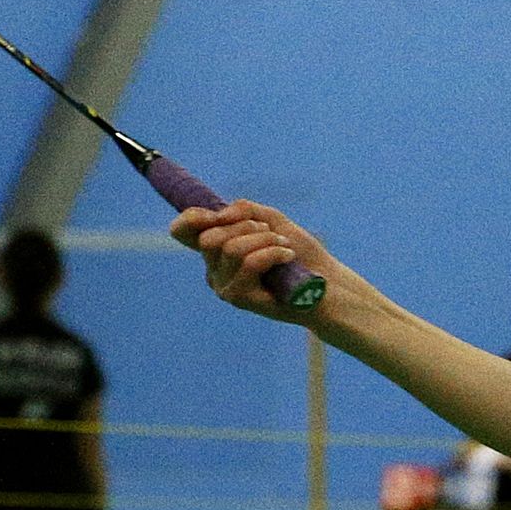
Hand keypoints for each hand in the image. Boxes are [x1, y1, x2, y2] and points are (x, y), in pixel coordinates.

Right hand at [174, 201, 345, 323]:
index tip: (212, 214)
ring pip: (231, 249)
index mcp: (216, 250)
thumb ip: (245, 211)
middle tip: (269, 232)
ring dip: (264, 239)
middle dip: (245, 226)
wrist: (326, 284)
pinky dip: (272, 253)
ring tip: (284, 246)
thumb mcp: (271, 221)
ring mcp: (224, 286)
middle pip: (210, 237)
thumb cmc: (299, 253)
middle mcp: (214, 270)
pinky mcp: (238, 298)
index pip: (184, 231)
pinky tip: (288, 256)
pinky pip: (249, 263)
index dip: (190, 218)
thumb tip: (220, 215)